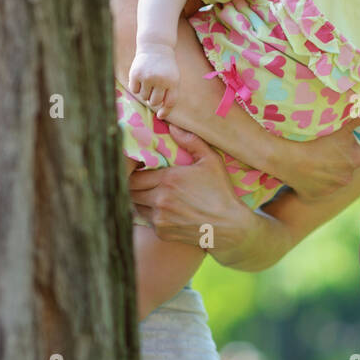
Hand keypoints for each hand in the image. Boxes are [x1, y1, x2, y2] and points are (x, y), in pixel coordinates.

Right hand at [128, 43, 180, 114]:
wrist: (155, 47)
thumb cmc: (166, 67)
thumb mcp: (173, 78)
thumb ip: (169, 95)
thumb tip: (161, 116)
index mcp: (173, 81)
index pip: (170, 102)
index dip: (165, 111)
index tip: (160, 115)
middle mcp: (160, 80)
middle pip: (154, 102)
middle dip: (154, 99)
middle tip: (154, 88)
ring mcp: (147, 77)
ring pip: (144, 97)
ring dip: (145, 92)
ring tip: (149, 80)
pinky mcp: (135, 74)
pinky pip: (134, 90)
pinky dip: (137, 87)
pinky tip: (141, 78)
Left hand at [128, 125, 265, 262]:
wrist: (229, 226)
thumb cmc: (222, 192)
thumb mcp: (211, 161)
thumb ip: (191, 141)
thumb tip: (173, 127)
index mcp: (168, 179)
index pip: (134, 175)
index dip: (133, 172)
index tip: (139, 170)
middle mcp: (159, 199)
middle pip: (130, 191)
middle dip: (133, 185)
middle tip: (141, 181)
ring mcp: (159, 218)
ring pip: (135, 206)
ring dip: (139, 200)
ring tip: (149, 195)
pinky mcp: (162, 232)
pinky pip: (147, 221)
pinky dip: (151, 215)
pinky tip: (163, 210)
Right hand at [278, 111, 359, 199]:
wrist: (285, 156)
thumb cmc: (313, 137)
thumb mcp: (339, 125)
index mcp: (357, 159)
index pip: (351, 150)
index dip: (339, 145)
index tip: (327, 140)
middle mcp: (348, 177)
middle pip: (341, 165)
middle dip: (333, 159)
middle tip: (317, 148)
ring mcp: (331, 189)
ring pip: (329, 177)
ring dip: (322, 171)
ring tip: (308, 159)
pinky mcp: (315, 197)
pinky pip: (314, 188)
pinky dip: (310, 182)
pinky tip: (302, 171)